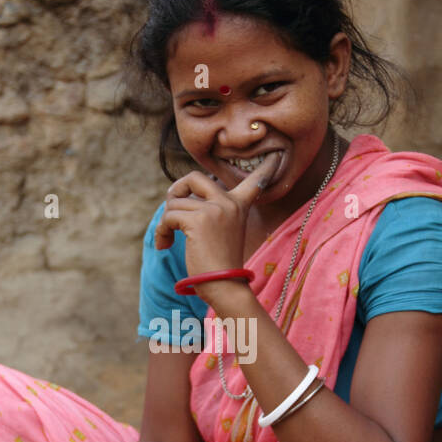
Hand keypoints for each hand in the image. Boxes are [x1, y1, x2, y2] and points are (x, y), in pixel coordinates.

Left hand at [153, 151, 284, 287]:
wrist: (224, 286)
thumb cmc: (219, 265)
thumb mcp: (220, 231)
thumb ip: (209, 210)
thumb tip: (178, 195)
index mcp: (239, 205)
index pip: (254, 181)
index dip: (266, 168)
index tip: (278, 155)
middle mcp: (229, 202)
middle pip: (193, 177)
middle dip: (175, 191)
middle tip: (171, 210)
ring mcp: (215, 209)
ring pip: (174, 203)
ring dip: (166, 222)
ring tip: (168, 240)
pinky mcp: (198, 220)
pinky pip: (168, 216)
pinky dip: (162, 231)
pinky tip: (165, 245)